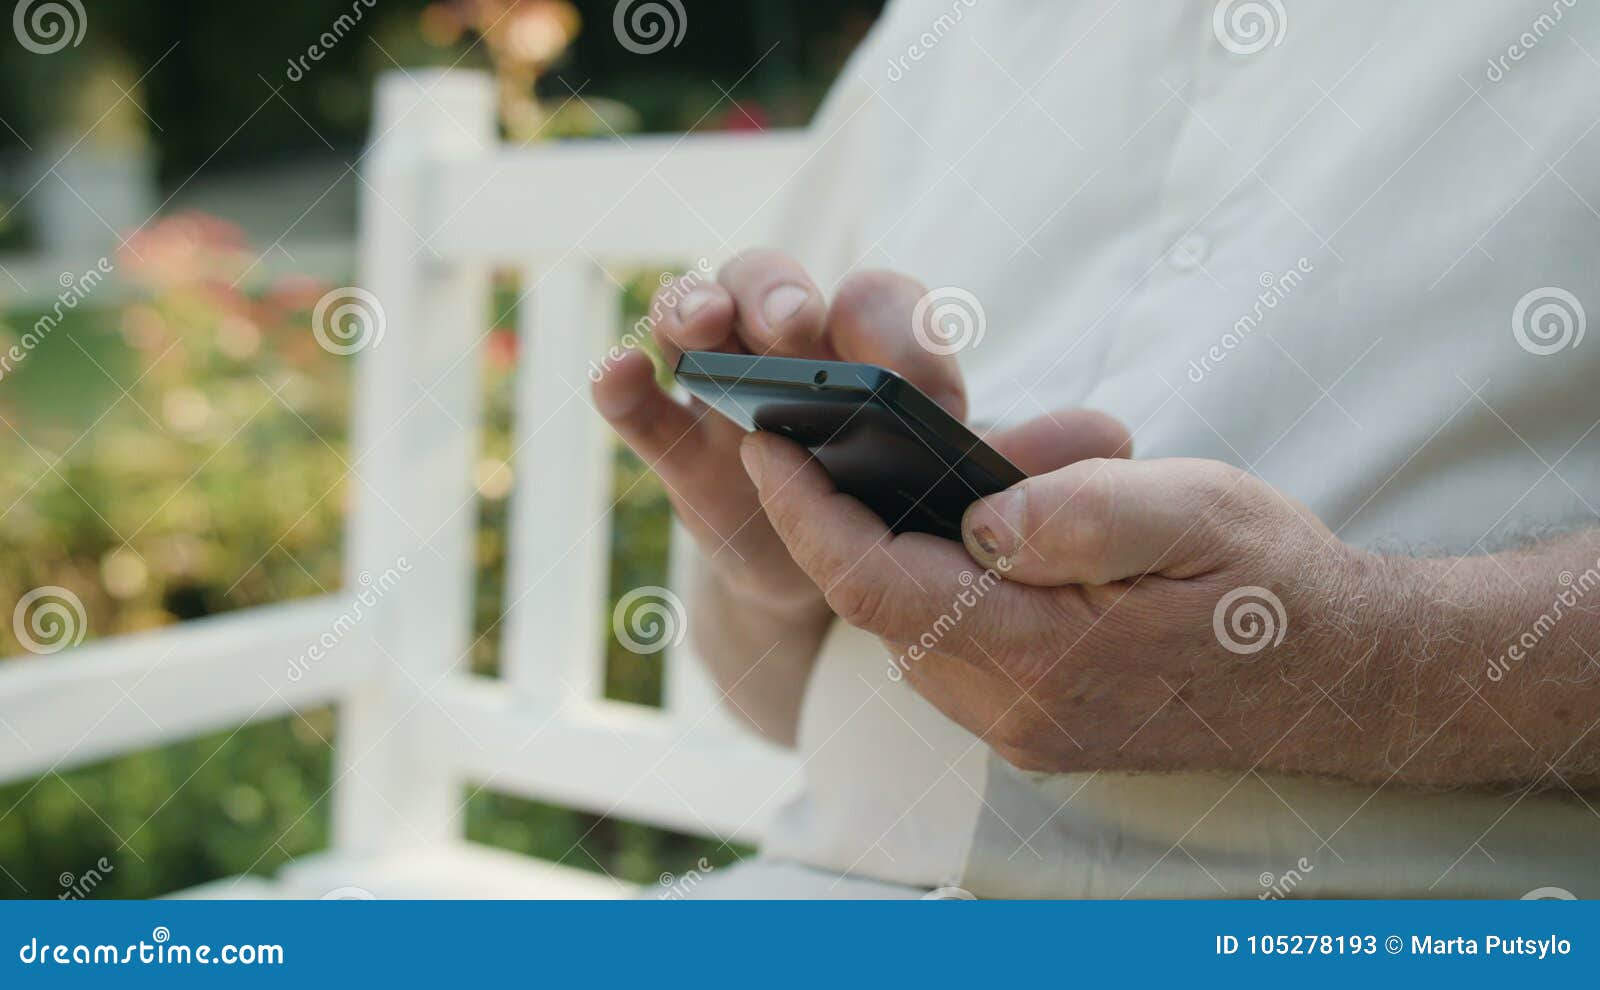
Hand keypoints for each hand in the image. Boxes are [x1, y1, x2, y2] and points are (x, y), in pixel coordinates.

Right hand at [593, 251, 972, 617]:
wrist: (831, 580)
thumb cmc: (899, 508)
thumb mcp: (950, 482)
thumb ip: (995, 459)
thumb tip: (1062, 448)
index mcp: (869, 345)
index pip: (875, 301)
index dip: (885, 323)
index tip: (895, 367)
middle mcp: (789, 347)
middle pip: (770, 282)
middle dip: (779, 292)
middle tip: (792, 328)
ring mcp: (724, 389)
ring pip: (693, 316)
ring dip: (693, 307)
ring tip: (703, 328)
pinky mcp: (681, 448)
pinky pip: (640, 407)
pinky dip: (621, 385)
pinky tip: (618, 376)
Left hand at [740, 436, 1402, 779]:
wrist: (1342, 684)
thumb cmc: (1273, 585)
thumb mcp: (1194, 510)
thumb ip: (1078, 511)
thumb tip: (978, 514)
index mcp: (1043, 654)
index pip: (875, 584)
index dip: (806, 512)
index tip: (764, 442)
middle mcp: (1016, 711)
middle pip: (877, 613)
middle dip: (834, 526)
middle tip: (814, 441)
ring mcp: (1024, 731)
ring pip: (907, 637)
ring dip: (883, 559)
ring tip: (883, 477)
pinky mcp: (1038, 729)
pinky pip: (949, 657)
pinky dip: (929, 593)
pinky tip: (953, 540)